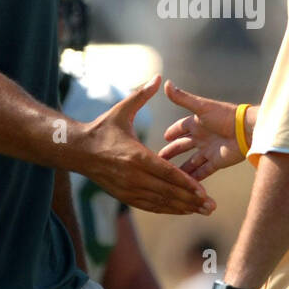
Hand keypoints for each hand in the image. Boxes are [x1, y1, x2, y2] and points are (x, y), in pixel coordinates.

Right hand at [80, 76, 215, 215]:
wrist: (77, 150)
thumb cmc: (102, 128)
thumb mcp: (122, 110)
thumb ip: (142, 95)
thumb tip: (159, 77)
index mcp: (136, 156)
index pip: (167, 172)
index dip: (186, 183)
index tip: (203, 190)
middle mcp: (133, 176)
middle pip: (167, 192)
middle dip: (191, 200)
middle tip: (211, 206)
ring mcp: (128, 188)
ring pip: (160, 202)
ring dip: (183, 208)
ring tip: (203, 211)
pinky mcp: (124, 196)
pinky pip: (149, 206)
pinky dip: (167, 209)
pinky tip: (182, 210)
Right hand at [158, 81, 244, 181]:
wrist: (247, 131)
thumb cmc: (225, 116)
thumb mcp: (201, 107)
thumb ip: (182, 98)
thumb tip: (166, 82)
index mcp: (197, 123)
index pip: (180, 128)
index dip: (172, 132)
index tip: (163, 137)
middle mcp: (202, 137)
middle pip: (183, 146)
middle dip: (171, 152)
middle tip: (159, 160)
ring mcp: (209, 150)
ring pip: (191, 161)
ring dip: (181, 168)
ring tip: (168, 176)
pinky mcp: (217, 162)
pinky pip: (203, 171)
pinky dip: (194, 178)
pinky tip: (184, 185)